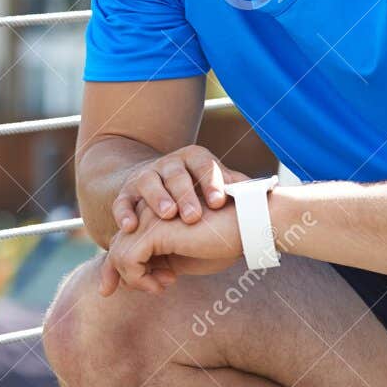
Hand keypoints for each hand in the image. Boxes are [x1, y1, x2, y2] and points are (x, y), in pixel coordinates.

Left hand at [99, 204, 244, 296]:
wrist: (246, 226)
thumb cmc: (221, 241)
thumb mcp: (182, 256)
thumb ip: (157, 263)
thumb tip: (131, 281)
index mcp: (153, 216)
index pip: (125, 242)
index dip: (125, 269)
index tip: (153, 286)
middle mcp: (147, 212)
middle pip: (116, 247)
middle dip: (121, 276)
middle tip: (151, 289)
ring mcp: (148, 218)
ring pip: (118, 253)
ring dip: (136, 279)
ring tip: (164, 285)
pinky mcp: (154, 229)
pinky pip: (127, 259)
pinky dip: (139, 278)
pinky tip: (168, 281)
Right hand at [111, 146, 248, 233]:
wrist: (161, 185)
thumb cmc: (199, 193)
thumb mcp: (217, 187)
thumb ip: (234, 188)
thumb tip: (263, 191)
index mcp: (195, 159)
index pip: (205, 165)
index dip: (212, 182)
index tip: (219, 202)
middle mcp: (169, 164)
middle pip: (176, 174)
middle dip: (185, 194)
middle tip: (193, 217)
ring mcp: (146, 176)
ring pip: (149, 183)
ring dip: (157, 199)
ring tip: (166, 216)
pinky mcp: (127, 193)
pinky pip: (122, 201)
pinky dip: (124, 212)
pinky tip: (130, 227)